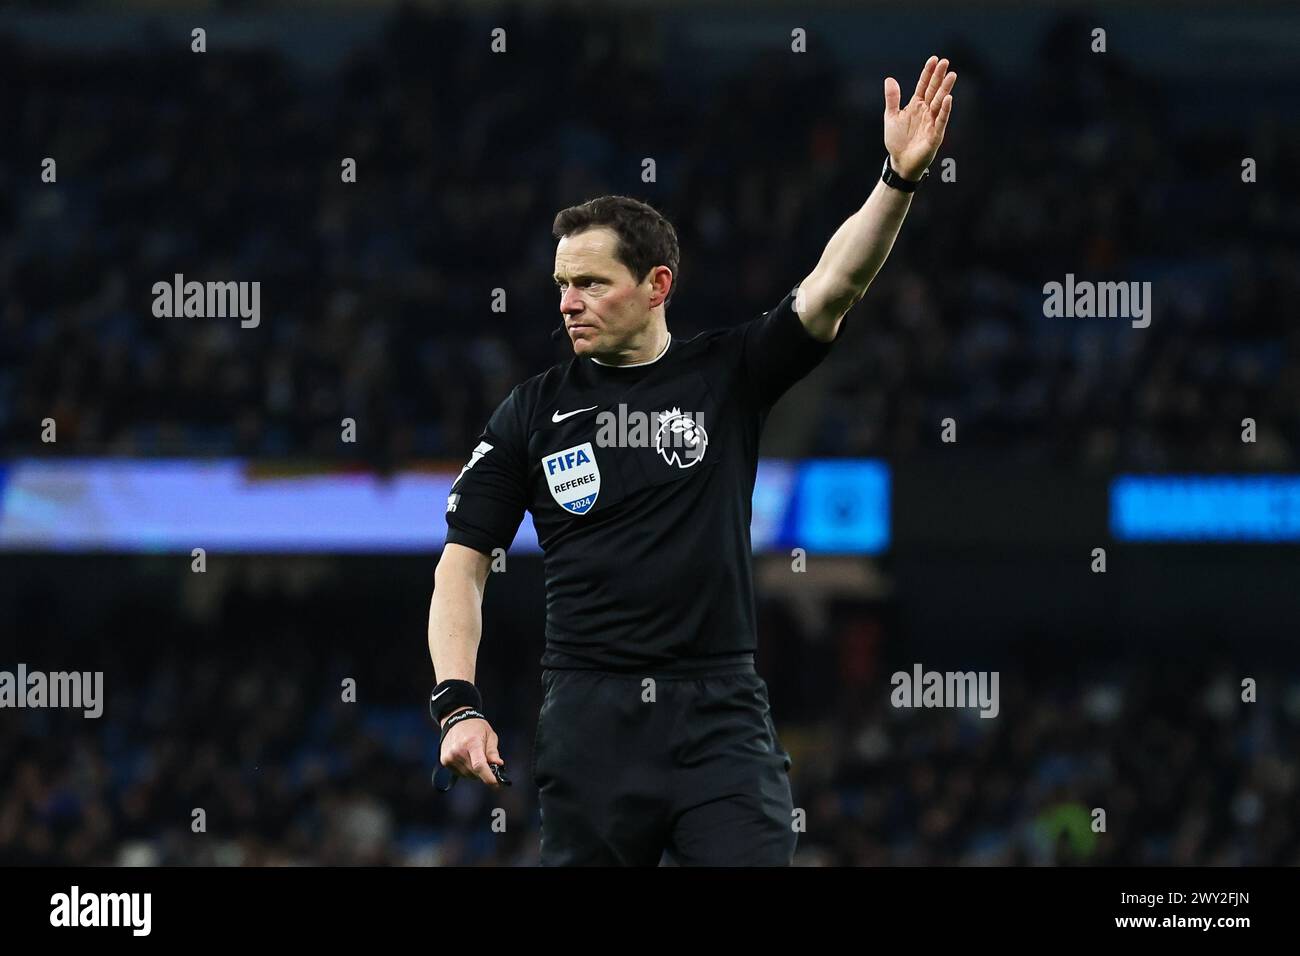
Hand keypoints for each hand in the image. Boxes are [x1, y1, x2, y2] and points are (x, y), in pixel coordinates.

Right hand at [439, 708, 506, 788]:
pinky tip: (467, 758)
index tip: (496, 785)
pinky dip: (466, 770)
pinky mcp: (444, 761)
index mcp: (471, 743)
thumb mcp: (490, 735)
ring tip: (475, 757)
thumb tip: (498, 765)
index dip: (488, 777)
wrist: (456, 718)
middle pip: (475, 773)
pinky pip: (459, 773)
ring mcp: (449, 757)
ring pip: (467, 775)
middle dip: (484, 773)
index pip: (479, 765)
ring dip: (475, 772)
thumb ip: (493, 752)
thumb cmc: (476, 727)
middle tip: (489, 765)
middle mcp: (458, 751)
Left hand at [883, 55, 956, 180]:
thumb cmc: (897, 141)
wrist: (900, 162)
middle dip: (939, 77)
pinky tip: (948, 99)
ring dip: (945, 89)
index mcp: (916, 105)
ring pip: (939, 102)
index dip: (928, 73)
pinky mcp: (935, 135)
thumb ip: (892, 99)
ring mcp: (932, 122)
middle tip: (945, 61)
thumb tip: (889, 79)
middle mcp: (926, 111)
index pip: (923, 85)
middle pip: (933, 90)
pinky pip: (941, 120)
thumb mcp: (891, 117)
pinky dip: (944, 110)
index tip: (934, 59)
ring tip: (951, 75)